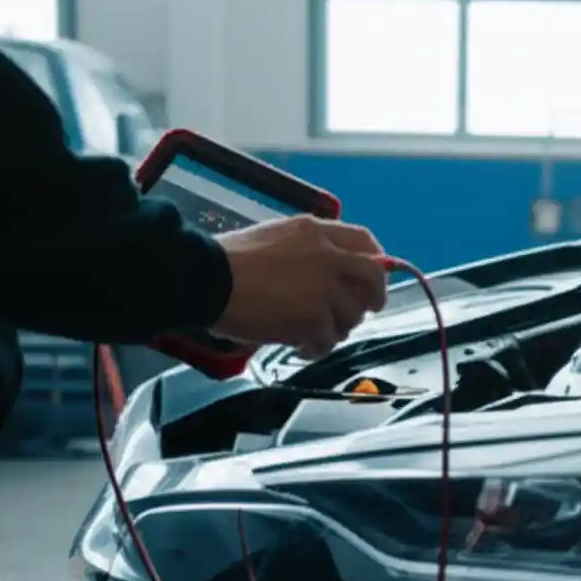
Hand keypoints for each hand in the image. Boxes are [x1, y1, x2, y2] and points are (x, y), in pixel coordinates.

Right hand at [210, 215, 387, 358]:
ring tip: (311, 333)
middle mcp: (327, 257)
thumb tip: (328, 272)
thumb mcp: (274, 237)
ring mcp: (323, 289)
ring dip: (335, 329)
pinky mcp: (313, 320)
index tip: (373, 277)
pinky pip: (328, 342)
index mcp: (315, 231)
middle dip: (372, 298)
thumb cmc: (226, 261)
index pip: (364, 241)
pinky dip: (315, 349)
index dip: (376, 261)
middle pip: (373, 279)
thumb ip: (307, 250)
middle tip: (361, 311)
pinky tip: (298, 346)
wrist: (204, 279)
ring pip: (351, 316)